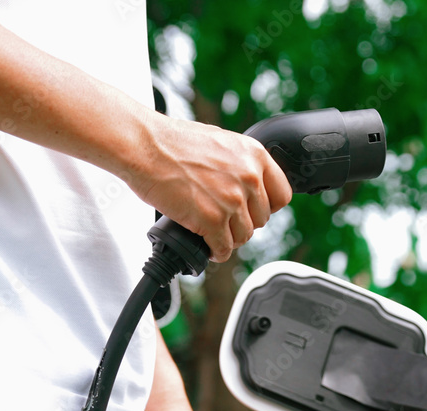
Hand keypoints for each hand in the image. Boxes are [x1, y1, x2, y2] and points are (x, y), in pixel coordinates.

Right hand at [130, 115, 292, 262]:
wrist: (144, 145)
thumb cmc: (173, 142)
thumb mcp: (221, 142)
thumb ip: (240, 163)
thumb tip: (248, 183)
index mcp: (254, 155)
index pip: (282, 195)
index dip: (266, 206)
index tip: (254, 210)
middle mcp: (248, 177)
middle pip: (261, 219)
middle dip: (243, 222)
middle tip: (225, 220)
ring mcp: (231, 200)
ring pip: (244, 236)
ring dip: (229, 238)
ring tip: (214, 232)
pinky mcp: (212, 219)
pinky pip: (224, 248)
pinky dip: (216, 252)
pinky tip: (209, 247)